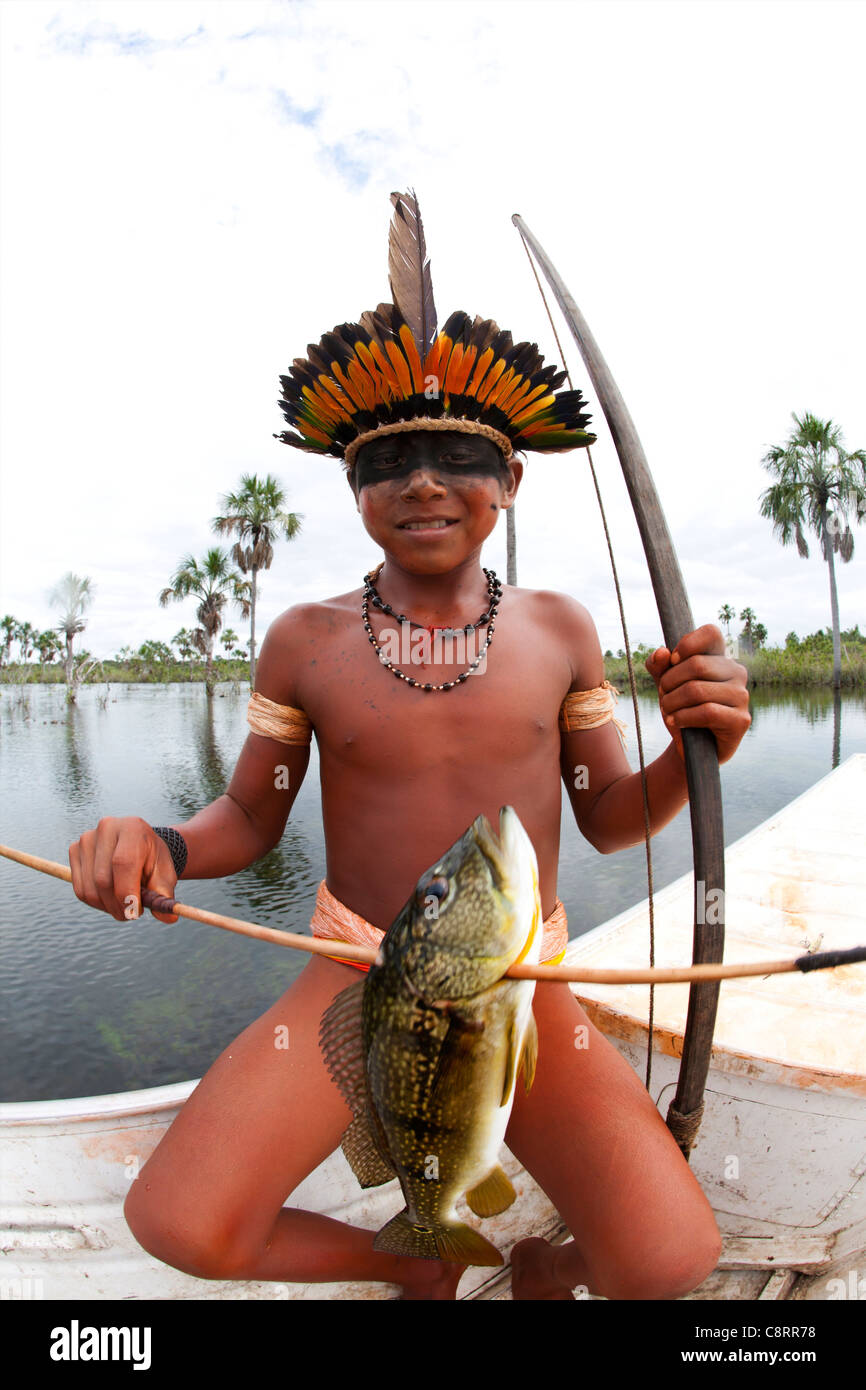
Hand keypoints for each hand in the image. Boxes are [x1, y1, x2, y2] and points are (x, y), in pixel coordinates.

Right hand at [69, 817, 178, 922]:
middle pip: (103, 879)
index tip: (135, 913)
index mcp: (133, 828)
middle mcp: (107, 828)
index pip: (123, 864)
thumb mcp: (165, 876)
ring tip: (123, 905)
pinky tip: (109, 899)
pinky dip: (95, 902)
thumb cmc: (153, 861)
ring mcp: (87, 838)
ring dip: (106, 907)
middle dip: (117, 906)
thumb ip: (165, 897)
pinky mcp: (75, 850)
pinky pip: (80, 889)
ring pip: (89, 888)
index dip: (127, 894)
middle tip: (131, 915)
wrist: (139, 845)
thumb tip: (170, 918)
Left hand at [645, 624, 749, 764]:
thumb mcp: (666, 685)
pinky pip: (707, 712)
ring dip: (672, 702)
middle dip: (670, 682)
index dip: (687, 643)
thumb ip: (659, 666)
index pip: (711, 633)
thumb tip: (662, 653)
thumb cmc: (682, 709)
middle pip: (696, 664)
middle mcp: (737, 672)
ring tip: (668, 710)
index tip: (672, 661)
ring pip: (697, 690)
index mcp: (721, 658)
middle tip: (664, 695)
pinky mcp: (741, 720)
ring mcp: (742, 696)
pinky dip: (683, 717)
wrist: (690, 747)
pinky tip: (675, 722)